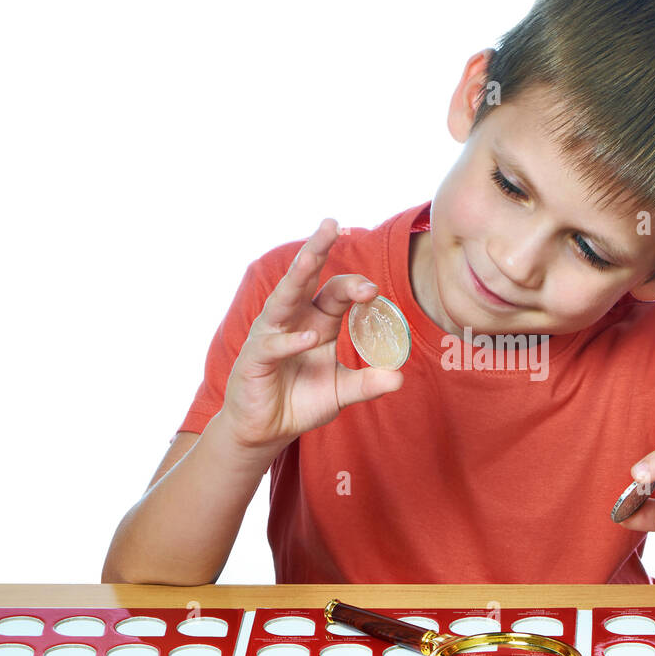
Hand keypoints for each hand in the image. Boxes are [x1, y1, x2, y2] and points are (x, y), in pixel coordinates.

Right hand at [218, 218, 403, 452]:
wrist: (266, 430)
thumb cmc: (301, 401)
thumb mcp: (341, 392)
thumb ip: (367, 383)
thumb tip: (400, 377)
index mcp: (318, 321)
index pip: (336, 291)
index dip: (354, 286)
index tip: (374, 291)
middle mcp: (293, 320)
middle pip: (305, 278)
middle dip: (317, 250)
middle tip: (331, 225)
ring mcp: (271, 336)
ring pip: (282, 298)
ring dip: (296, 277)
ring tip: (309, 258)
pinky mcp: (254, 359)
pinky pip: (272, 345)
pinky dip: (290, 341)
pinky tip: (308, 337)